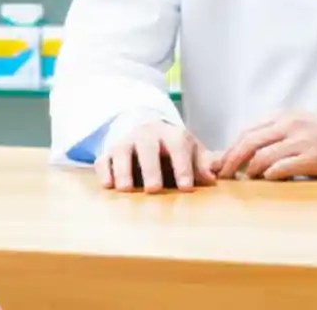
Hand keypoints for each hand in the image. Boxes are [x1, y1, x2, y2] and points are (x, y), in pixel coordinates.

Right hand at [97, 121, 218, 193]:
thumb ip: (204, 164)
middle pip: (147, 146)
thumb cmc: (174, 148)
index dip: (183, 166)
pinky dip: (104, 171)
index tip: (185, 187)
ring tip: (125, 189)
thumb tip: (213, 177)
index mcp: (172, 135)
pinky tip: (108, 185)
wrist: (147, 127)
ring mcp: (126, 142)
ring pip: (121, 151)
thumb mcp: (192, 151)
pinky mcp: (108, 152)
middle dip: (150, 167)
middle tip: (153, 189)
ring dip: (123, 170)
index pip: (178, 146)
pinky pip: (103, 159)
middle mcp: (147, 134)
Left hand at [213, 112, 316, 181]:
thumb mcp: (302, 124)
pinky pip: (281, 168)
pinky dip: (269, 176)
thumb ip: (278, 133)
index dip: (230, 149)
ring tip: (244, 181)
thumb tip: (251, 152)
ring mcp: (300, 141)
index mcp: (283, 116)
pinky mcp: (312, 158)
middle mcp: (289, 125)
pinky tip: (266, 182)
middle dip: (230, 160)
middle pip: (247, 142)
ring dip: (248, 171)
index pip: (247, 132)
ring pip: (261, 156)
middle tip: (222, 175)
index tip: (221, 162)